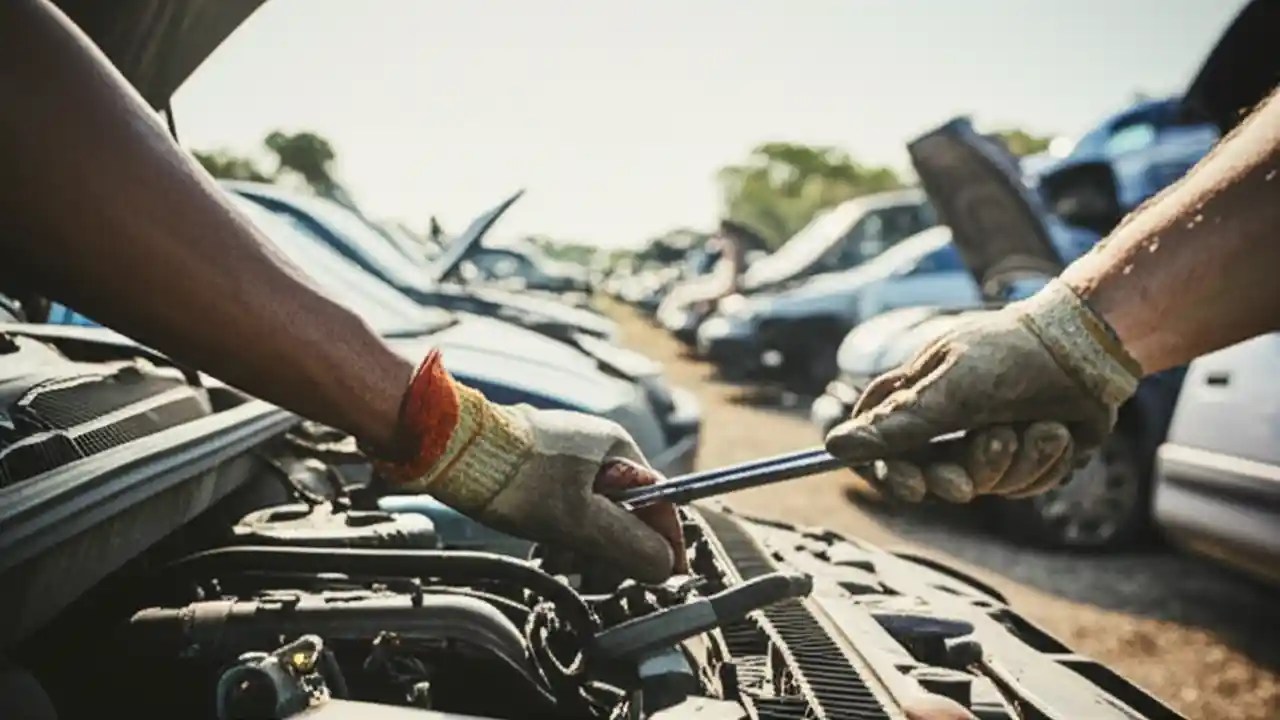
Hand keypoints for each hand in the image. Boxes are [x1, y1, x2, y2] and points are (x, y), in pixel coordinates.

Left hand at [378, 350, 684, 582]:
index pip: (659, 500)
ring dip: (584, 548)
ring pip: (595, 515)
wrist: (453, 452)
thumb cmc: (516, 477)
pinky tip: (546, 552)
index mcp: (616, 449)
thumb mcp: (579, 519)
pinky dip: (563, 535)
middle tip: (596, 578)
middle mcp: (597, 448)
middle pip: (626, 512)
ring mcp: (567, 457)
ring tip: (561, 564)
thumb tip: (663, 565)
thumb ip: (627, 544)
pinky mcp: (540, 469)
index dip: (666, 541)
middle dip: (613, 550)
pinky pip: (568, 510)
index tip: (669, 574)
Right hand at [824, 279, 1141, 502]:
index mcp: (915, 401)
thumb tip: (835, 444)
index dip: (889, 473)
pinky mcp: (1023, 459)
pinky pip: (1024, 485)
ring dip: (1014, 463)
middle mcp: (945, 426)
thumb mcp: (950, 390)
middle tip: (965, 482)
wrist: (1090, 352)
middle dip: (957, 476)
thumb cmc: (1011, 357)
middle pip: (930, 478)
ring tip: (1037, 428)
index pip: (877, 449)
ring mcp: (984, 444)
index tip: (910, 484)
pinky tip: (1058, 432)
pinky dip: (1044, 463)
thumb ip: (896, 423)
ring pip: (984, 485)